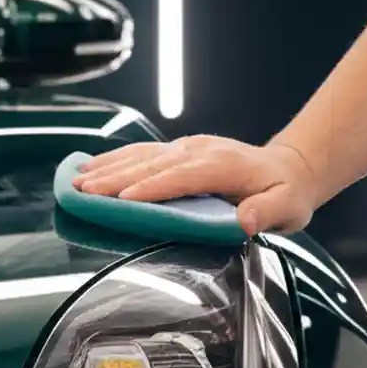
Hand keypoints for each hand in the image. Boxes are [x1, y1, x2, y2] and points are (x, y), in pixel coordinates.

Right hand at [72, 134, 322, 234]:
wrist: (289, 167)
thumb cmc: (286, 192)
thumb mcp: (288, 206)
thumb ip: (267, 212)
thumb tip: (245, 219)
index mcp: (223, 165)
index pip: (182, 176)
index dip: (152, 188)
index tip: (124, 200)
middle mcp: (200, 150)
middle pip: (152, 163)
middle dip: (116, 177)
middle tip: (84, 191)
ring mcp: (187, 148)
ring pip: (141, 155)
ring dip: (107, 167)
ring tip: (77, 180)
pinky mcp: (177, 151)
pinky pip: (141, 153)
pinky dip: (113, 160)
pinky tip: (90, 166)